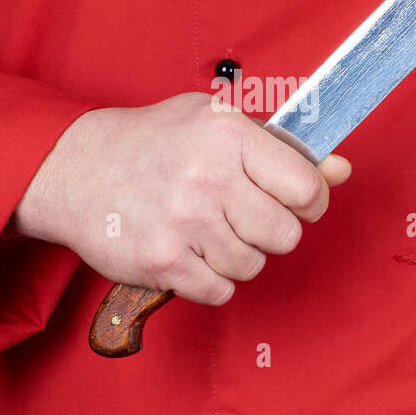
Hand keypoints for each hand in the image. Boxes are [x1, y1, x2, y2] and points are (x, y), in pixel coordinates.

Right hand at [13, 92, 350, 303]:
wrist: (75, 169)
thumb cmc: (155, 143)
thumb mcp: (218, 124)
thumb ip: (282, 149)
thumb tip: (340, 170)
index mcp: (228, 134)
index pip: (306, 188)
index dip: (309, 201)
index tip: (294, 201)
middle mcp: (208, 177)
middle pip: (285, 235)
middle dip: (271, 232)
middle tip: (242, 216)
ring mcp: (184, 222)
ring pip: (253, 266)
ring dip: (237, 256)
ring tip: (207, 230)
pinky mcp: (163, 262)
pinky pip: (220, 291)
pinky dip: (211, 280)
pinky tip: (190, 252)